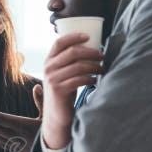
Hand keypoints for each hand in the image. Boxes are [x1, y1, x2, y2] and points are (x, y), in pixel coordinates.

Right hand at [41, 33, 103, 148]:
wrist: (56, 115)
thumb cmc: (64, 91)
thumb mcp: (62, 74)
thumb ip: (69, 62)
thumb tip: (92, 46)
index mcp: (48, 61)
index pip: (59, 42)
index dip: (74, 36)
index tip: (88, 36)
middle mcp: (48, 68)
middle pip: (72, 52)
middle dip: (90, 52)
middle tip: (102, 55)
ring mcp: (52, 79)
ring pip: (78, 66)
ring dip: (94, 66)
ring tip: (102, 69)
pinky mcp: (59, 90)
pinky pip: (79, 79)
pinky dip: (90, 78)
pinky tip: (95, 80)